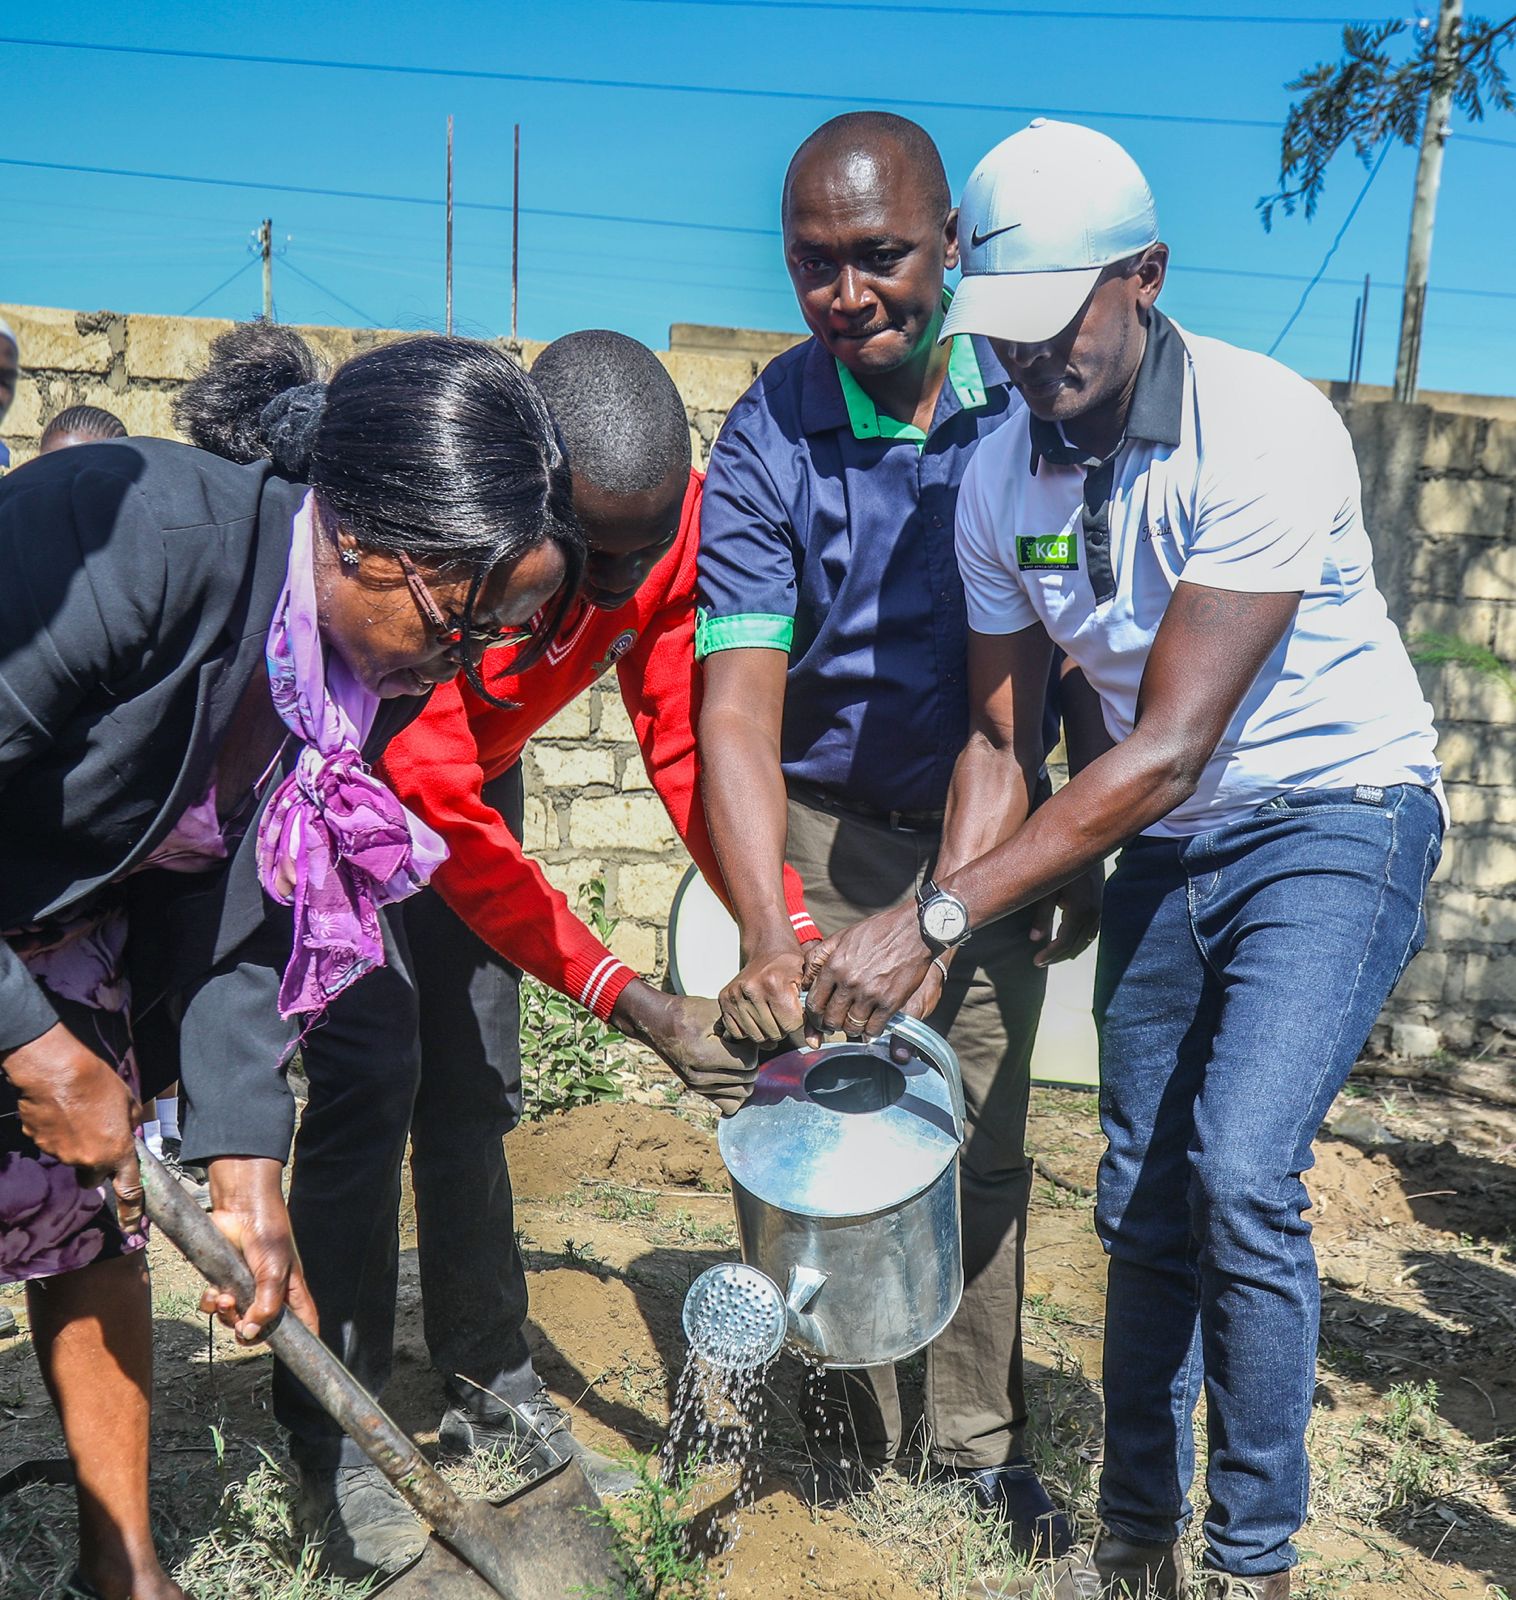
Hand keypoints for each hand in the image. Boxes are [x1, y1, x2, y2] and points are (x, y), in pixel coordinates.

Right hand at [3, 1023, 144, 1228]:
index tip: (132, 1228)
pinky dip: (57, 1133)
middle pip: (92, 1177)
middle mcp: (88, 1160)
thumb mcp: (128, 1101)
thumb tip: (127, 1134)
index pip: (128, 1190)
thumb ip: (130, 1125)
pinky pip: (52, 1143)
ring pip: (72, 1158)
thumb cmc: (97, 1082)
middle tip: (97, 1139)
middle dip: (95, 1165)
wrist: (55, 1070)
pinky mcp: (40, 1144)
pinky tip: (60, 1111)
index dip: (132, 1212)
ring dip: (76, 1143)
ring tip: (78, 1113)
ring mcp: (61, 1154)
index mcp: (117, 1151)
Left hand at [200, 1157, 317, 1342]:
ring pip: (234, 1319)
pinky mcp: (223, 1281)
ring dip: (226, 1314)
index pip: (304, 1324)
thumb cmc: (268, 1234)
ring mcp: (245, 1288)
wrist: (240, 1208)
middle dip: (246, 1329)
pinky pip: (213, 1305)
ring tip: (224, 1298)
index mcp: (290, 1292)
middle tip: (239, 1319)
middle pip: (260, 1329)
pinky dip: (211, 1303)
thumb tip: (248, 1333)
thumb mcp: (275, 1272)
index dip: (303, 1341)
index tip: (297, 1356)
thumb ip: (266, 1306)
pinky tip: (214, 1291)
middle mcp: (268, 1293)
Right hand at [613, 984, 758, 1115]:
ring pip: (743, 1093)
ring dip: (745, 1076)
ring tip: (734, 1058)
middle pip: (748, 1079)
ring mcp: (697, 1087)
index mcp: (704, 1056)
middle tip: (739, 1046)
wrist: (658, 1023)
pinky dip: (736, 1091)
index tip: (740, 1036)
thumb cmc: (688, 1013)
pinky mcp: (697, 1091)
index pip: (748, 1062)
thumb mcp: (716, 1011)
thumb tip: (773, 1045)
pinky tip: (731, 1074)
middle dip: (750, 1061)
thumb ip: (744, 1026)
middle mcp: (699, 1077)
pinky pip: (729, 1104)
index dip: (751, 1046)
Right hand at [717, 940, 809, 1045]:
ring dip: (766, 1029)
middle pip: (774, 1033)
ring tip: (769, 1012)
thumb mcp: (808, 981)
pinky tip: (755, 1014)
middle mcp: (751, 988)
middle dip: (782, 1026)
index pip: (791, 1025)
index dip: (797, 1019)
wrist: (767, 951)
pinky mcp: (724, 1000)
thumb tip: (814, 1044)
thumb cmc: (788, 967)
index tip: (794, 1007)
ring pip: (756, 1036)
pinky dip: (748, 1029)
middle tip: (781, 1009)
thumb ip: (813, 1013)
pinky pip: (738, 1033)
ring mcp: (735, 995)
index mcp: (774, 982)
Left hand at [804, 903, 933, 1040]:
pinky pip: (874, 1029)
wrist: (913, 930)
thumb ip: (817, 957)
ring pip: (851, 1027)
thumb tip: (804, 982)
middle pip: (830, 1019)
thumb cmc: (876, 931)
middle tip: (836, 1024)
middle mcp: (849, 982)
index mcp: (833, 966)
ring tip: (854, 1024)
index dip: (814, 1015)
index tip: (819, 1017)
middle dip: (830, 1025)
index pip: (814, 1003)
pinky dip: (870, 1031)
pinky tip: (871, 1025)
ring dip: (851, 1029)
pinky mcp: (890, 1002)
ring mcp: (870, 994)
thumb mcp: (841, 936)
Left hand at [1028, 863, 1103, 967]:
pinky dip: (1080, 940)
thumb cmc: (1059, 863)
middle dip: (1058, 956)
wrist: (1084, 844)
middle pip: (1076, 945)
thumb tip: (1035, 939)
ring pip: (1086, 940)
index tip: (1036, 961)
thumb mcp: (1046, 888)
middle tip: (1040, 961)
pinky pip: (1092, 930)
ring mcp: (1098, 909)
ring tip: (1052, 955)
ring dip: (1069, 950)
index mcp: (1079, 910)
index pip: (1064, 942)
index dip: (1050, 954)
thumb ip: (1042, 915)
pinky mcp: (1099, 904)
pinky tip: (1069, 942)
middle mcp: (1092, 913)